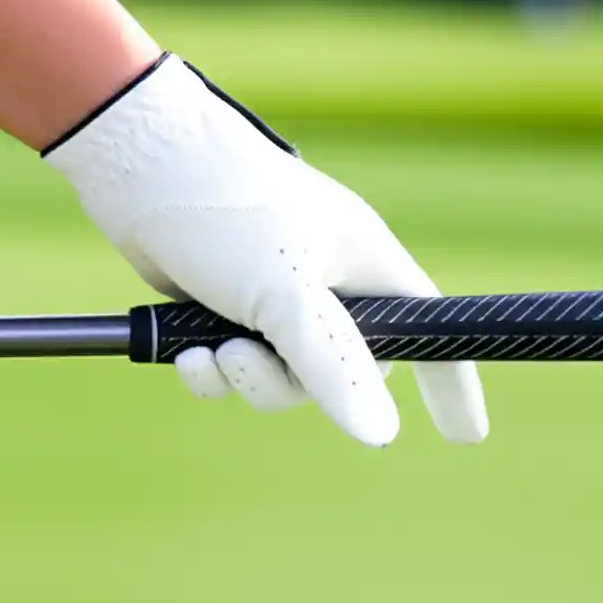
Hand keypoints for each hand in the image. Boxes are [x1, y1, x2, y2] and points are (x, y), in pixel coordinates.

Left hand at [46, 54, 487, 446]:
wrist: (138, 165)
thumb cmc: (229, 211)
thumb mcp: (285, 293)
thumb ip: (332, 366)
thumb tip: (380, 436)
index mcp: (365, 265)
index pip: (427, 329)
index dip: (451, 384)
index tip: (465, 437)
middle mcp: (325, 280)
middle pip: (338, 374)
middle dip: (289, 385)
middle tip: (246, 358)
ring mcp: (271, 292)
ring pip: (277, 376)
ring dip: (241, 378)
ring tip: (209, 352)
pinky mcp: (221, 302)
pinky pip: (231, 364)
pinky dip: (208, 370)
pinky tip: (182, 356)